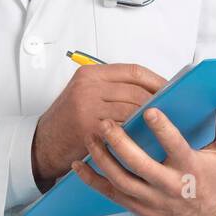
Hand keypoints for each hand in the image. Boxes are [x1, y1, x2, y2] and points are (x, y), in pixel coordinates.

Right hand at [32, 63, 166, 191]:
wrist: (43, 143)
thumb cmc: (69, 119)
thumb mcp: (86, 93)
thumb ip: (113, 88)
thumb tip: (152, 90)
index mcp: (91, 74)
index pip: (133, 71)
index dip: (156, 81)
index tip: (170, 91)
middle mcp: (88, 87)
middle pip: (136, 91)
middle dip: (157, 102)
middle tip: (173, 112)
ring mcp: (87, 107)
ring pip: (132, 110)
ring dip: (149, 120)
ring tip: (162, 126)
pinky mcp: (89, 129)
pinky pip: (122, 130)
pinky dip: (136, 134)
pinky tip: (146, 139)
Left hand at [71, 99, 215, 215]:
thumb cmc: (215, 182)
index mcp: (190, 168)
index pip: (175, 147)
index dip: (163, 130)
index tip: (149, 110)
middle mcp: (169, 186)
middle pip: (139, 165)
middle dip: (120, 143)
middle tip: (106, 122)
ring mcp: (150, 200)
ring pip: (120, 180)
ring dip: (102, 158)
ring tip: (91, 136)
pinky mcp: (137, 208)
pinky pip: (110, 194)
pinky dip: (91, 180)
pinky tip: (79, 164)